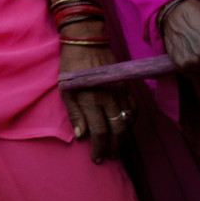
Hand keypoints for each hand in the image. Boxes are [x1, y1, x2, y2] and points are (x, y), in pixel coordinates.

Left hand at [59, 43, 132, 162]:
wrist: (87, 41)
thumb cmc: (71, 66)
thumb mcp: (65, 90)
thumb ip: (74, 113)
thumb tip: (82, 135)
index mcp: (90, 99)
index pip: (99, 131)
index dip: (99, 148)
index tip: (97, 159)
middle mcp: (108, 98)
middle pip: (117, 130)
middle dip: (114, 147)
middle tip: (109, 157)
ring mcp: (120, 91)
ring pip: (127, 121)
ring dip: (123, 137)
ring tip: (116, 146)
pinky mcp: (127, 85)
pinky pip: (134, 108)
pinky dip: (131, 121)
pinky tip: (125, 126)